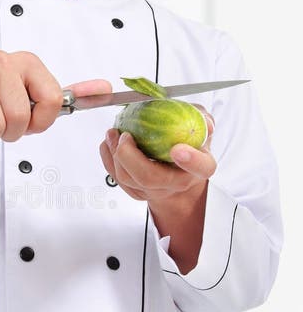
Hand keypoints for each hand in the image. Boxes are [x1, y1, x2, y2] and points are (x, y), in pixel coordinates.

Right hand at [0, 53, 111, 144]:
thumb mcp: (31, 98)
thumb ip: (66, 96)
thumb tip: (106, 89)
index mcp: (29, 63)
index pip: (53, 101)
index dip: (40, 123)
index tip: (29, 122)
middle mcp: (5, 60)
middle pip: (20, 117)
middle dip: (10, 133)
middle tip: (0, 125)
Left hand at [99, 106, 215, 204]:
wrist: (178, 175)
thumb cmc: (189, 147)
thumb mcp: (201, 129)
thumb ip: (202, 120)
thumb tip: (203, 122)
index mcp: (199, 168)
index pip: (200, 167)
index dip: (190, 160)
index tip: (178, 149)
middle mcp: (176, 183)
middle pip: (149, 178)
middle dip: (130, 156)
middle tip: (126, 136)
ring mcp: (154, 190)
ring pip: (127, 179)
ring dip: (114, 154)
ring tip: (113, 133)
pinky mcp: (136, 192)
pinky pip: (116, 178)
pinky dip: (108, 158)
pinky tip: (108, 143)